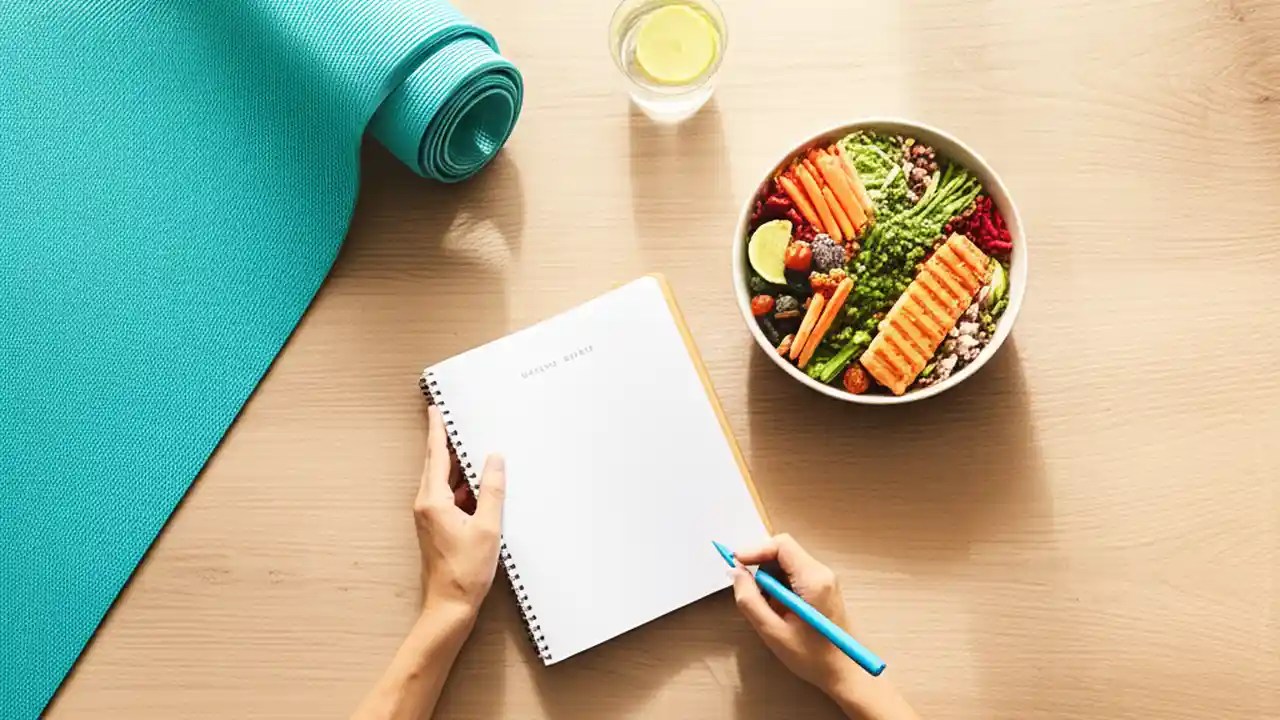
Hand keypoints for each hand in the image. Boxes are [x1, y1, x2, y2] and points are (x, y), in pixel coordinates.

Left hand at [413, 406, 506, 616]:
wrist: (449, 607)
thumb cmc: (466, 572)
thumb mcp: (488, 527)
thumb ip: (492, 490)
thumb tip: (495, 460)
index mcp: (433, 501)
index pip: (436, 455)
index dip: (438, 430)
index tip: (435, 409)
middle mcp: (425, 505)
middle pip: (438, 465)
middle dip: (449, 444)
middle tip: (460, 422)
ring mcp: (429, 516)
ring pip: (444, 482)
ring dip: (459, 468)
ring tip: (478, 452)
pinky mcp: (436, 527)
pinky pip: (448, 497)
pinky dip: (462, 488)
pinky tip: (479, 488)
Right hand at [731, 534, 918, 719]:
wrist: (844, 673)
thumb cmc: (812, 657)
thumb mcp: (773, 632)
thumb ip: (750, 600)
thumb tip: (735, 572)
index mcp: (813, 580)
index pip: (782, 545)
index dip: (755, 550)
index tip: (735, 563)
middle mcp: (822, 573)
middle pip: (783, 552)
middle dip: (761, 566)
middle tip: (749, 591)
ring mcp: (824, 580)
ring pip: (786, 564)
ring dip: (769, 579)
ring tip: (766, 607)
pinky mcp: (822, 588)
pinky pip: (794, 575)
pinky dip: (779, 586)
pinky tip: (778, 610)